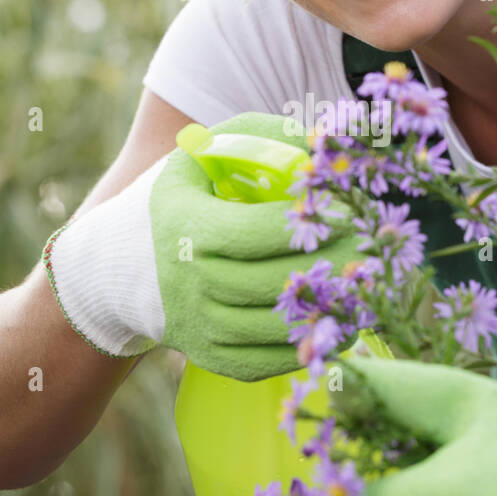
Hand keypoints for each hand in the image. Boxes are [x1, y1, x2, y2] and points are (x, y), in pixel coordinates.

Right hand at [43, 111, 360, 377]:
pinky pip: (270, 360)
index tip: (347, 213)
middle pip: (275, 283)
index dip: (306, 225)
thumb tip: (320, 140)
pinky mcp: (212, 357)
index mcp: (188, 228)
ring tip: (370, 286)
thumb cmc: (181, 198)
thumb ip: (259, 136)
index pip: (256, 233)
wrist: (122, 268)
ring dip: (332, 310)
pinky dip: (311, 344)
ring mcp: (200, 326)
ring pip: (278, 328)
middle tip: (374, 250)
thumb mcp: (202, 155)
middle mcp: (190, 282)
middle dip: (334, 266)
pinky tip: (345, 321)